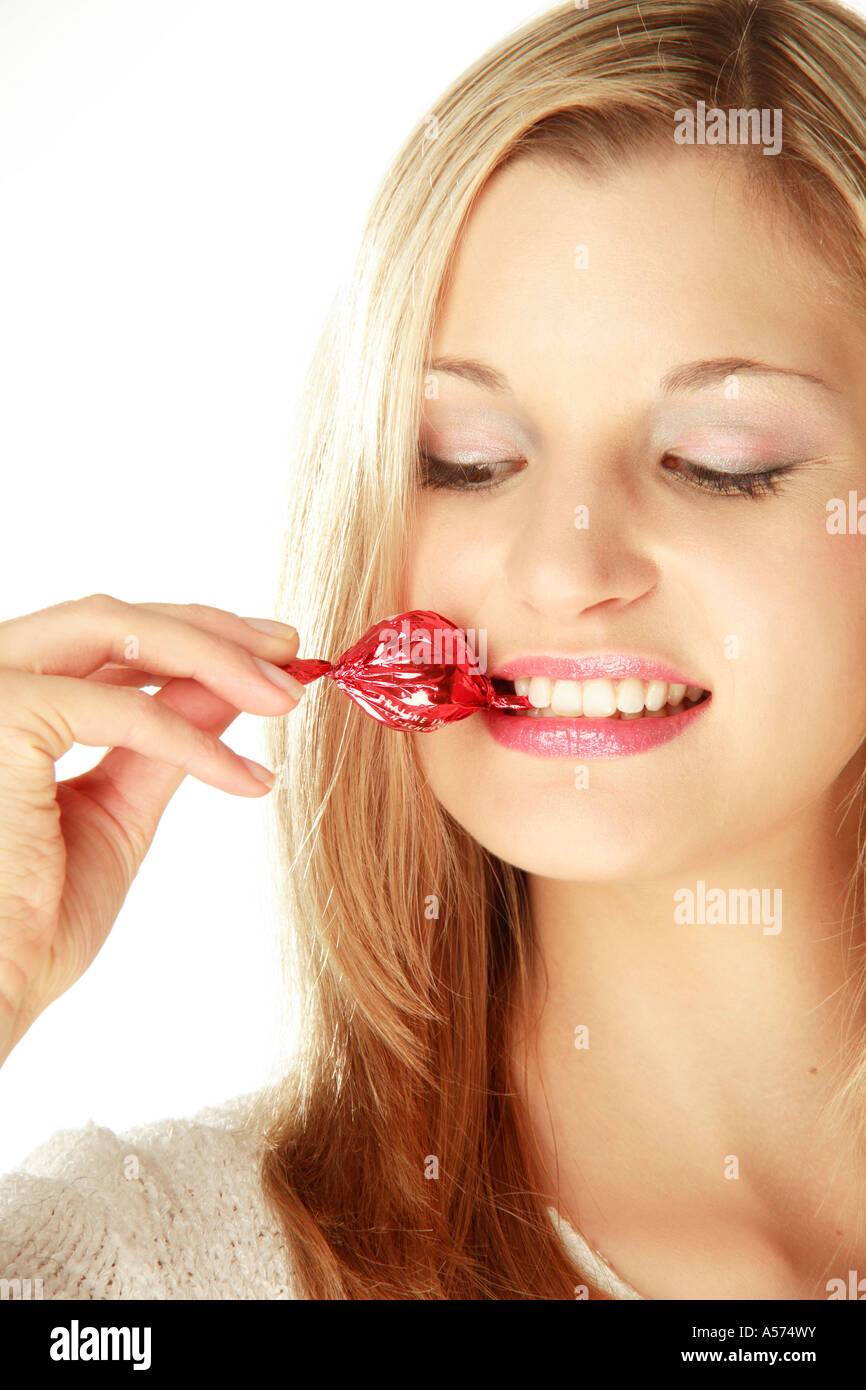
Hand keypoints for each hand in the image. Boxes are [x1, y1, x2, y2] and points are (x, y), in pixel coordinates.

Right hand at [0, 594, 303, 1066]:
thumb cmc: (36, 920)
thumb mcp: (120, 808)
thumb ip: (169, 739)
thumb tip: (235, 685)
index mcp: (6, 699)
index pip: (100, 639)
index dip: (189, 636)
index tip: (269, 653)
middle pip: (107, 619)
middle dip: (210, 630)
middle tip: (291, 654)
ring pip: (114, 632)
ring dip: (214, 658)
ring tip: (285, 700)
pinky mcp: (4, 718)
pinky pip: (127, 713)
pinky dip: (195, 740)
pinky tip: (246, 779)